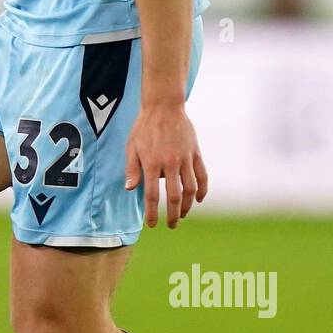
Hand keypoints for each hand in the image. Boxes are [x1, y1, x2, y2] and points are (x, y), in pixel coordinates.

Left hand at [124, 105, 207, 228]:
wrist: (163, 106)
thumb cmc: (144, 127)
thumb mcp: (131, 147)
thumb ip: (131, 169)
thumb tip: (130, 189)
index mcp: (152, 163)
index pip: (152, 195)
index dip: (152, 212)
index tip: (152, 224)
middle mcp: (170, 163)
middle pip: (174, 196)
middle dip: (173, 215)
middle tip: (171, 225)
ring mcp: (185, 158)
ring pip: (190, 189)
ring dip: (187, 205)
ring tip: (182, 214)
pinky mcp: (195, 153)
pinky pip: (202, 175)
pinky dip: (203, 190)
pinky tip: (198, 199)